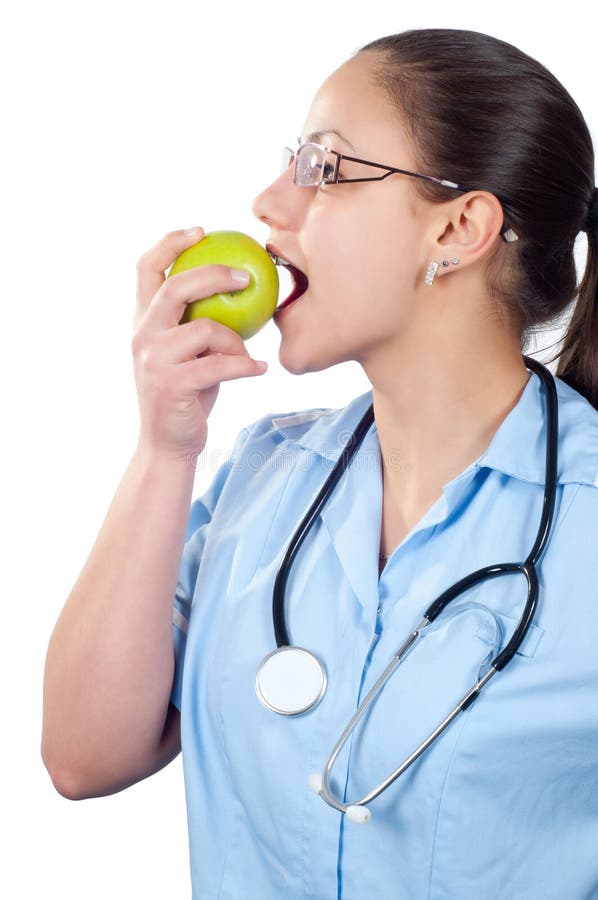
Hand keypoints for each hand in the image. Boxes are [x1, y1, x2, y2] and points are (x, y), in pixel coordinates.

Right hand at [132, 227, 267, 460]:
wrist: (169, 443)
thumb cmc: (188, 393)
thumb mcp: (190, 352)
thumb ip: (200, 322)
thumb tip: (241, 288)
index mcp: (143, 321)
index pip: (146, 268)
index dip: (170, 243)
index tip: (201, 231)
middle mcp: (142, 335)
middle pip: (175, 287)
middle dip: (214, 274)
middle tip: (246, 277)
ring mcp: (153, 359)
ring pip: (206, 328)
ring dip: (236, 341)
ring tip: (247, 356)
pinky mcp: (172, 384)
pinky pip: (220, 365)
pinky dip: (246, 366)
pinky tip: (260, 370)